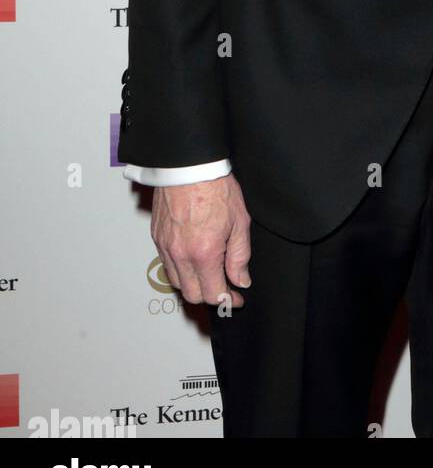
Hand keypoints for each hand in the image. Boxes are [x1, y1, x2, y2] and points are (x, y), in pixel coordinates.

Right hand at [151, 174, 251, 307]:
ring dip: (194, 284)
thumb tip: (240, 280)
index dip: (227, 300)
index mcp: (204, 253)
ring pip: (177, 282)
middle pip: (192, 294)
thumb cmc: (215, 187)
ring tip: (209, 273)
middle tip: (225, 287)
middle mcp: (181, 254)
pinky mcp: (157, 238)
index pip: (213, 293)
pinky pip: (167, 265)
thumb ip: (240, 255)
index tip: (236, 298)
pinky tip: (193, 259)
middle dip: (210, 295)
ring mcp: (166, 247)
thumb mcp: (239, 221)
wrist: (189, 166)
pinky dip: (180, 270)